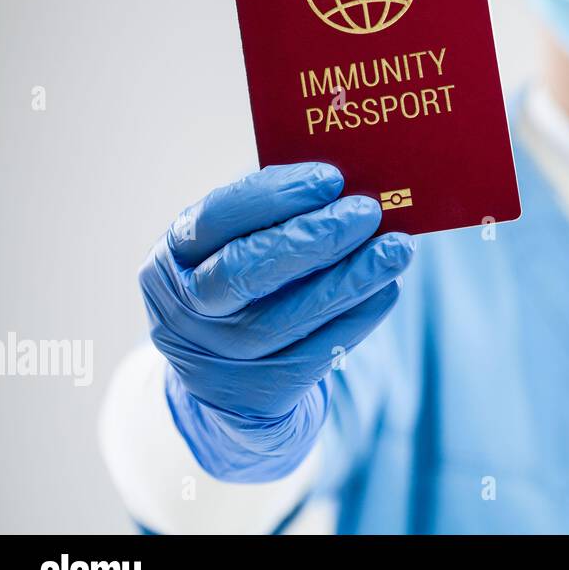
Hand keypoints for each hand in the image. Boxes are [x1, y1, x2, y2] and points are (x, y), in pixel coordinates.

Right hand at [138, 162, 412, 477]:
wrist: (223, 376)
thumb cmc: (240, 280)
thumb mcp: (232, 246)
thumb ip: (275, 216)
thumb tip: (343, 186)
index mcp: (171, 258)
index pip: (216, 218)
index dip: (274, 196)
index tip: (331, 178)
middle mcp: (187, 310)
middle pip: (247, 271)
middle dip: (314, 238)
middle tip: (367, 211)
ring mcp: (222, 356)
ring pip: (291, 317)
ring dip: (352, 277)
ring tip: (397, 248)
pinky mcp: (262, 391)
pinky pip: (320, 351)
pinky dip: (359, 314)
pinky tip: (387, 287)